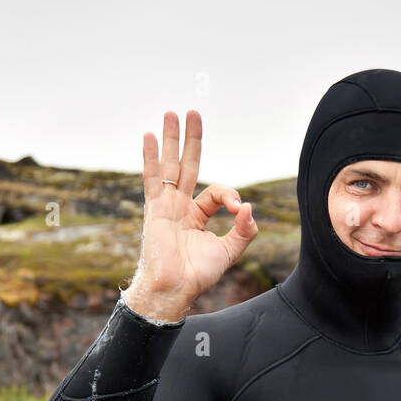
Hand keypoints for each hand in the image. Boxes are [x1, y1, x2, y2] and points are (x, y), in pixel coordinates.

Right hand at [123, 110, 258, 321]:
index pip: (215, 192)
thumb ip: (244, 231)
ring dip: (171, 139)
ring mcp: (166, 205)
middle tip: (193, 112)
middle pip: (187, 165)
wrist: (174, 288)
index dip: (230, 196)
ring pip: (169, 165)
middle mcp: (179, 206)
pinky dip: (150, 158)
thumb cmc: (198, 275)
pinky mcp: (154, 208)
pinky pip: (152, 178)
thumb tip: (250, 208)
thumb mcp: (229, 251)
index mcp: (196, 216)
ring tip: (171, 113)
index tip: (239, 210)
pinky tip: (149, 136)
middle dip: (191, 139)